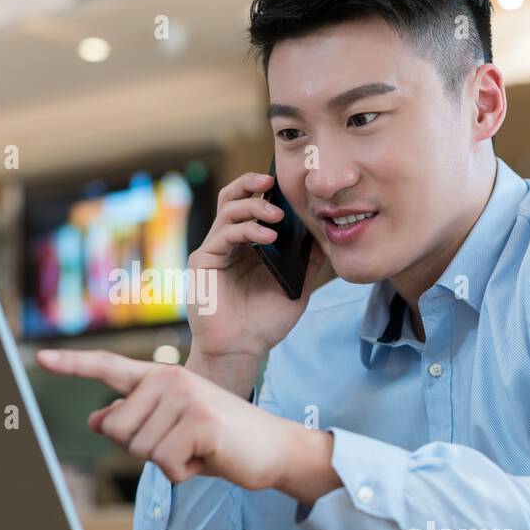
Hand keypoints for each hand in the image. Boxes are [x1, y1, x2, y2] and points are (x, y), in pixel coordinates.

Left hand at [36, 348, 337, 499]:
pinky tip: (208, 458)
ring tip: (199, 450)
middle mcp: (169, 379)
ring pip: (140, 451)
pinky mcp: (198, 422)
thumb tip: (96, 420)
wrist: (274, 448)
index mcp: (160, 377)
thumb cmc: (220, 441)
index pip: (108, 368)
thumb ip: (136, 421)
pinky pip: (165, 465)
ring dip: (168, 463)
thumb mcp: (173, 429)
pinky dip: (184, 474)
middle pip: (118, 431)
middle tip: (184, 444)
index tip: (39, 359)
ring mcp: (184, 397)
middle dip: (146, 450)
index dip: (71, 365)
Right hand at [187, 171, 328, 367]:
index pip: (251, 205)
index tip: (287, 184)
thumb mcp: (297, 287)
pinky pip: (222, 234)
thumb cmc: (264, 322)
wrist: (242, 349)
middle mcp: (229, 244)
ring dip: (253, 206)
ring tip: (276, 216)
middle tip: (272, 180)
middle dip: (250, 182)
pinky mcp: (203, 262)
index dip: (265, 190)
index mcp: (248, 246)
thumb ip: (308, 262)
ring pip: (227, 210)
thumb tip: (325, 235)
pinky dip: (246, 229)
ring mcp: (215, 251)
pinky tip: (267, 236)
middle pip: (232, 198)